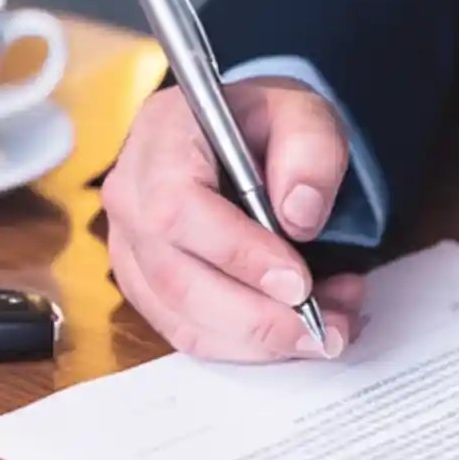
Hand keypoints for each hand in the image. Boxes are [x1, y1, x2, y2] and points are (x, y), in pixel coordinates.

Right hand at [101, 77, 362, 361]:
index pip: (178, 209)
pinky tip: (295, 330)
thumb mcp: (304, 113)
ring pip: (183, 318)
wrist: (245, 140)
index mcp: (161, 136)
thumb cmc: (267, 126)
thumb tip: (299, 216)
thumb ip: (311, 151)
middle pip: (176, 279)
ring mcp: (131, 247)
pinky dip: (247, 346)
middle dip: (257, 317)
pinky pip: (189, 334)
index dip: (238, 255)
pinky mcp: (147, 287)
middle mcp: (132, 195)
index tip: (297, 282)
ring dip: (260, 339)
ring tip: (326, 328)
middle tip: (322, 328)